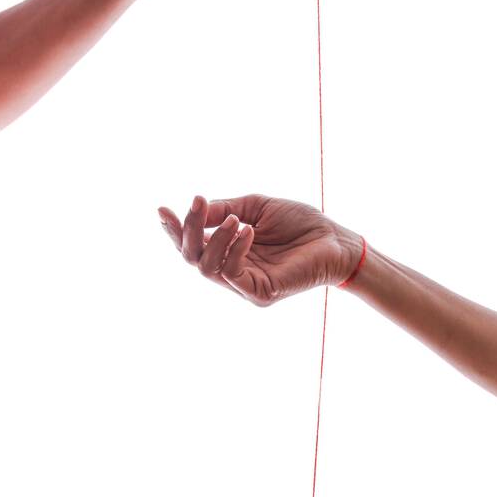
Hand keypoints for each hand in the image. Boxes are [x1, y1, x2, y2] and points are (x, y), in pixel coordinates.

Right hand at [158, 194, 364, 305]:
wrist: (335, 238)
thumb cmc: (300, 223)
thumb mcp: (255, 207)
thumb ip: (225, 210)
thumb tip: (196, 208)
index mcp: (228, 252)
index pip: (192, 247)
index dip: (174, 231)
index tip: (161, 210)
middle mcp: (232, 272)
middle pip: (192, 258)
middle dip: (189, 230)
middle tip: (198, 203)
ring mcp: (245, 286)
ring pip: (207, 268)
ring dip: (215, 238)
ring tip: (236, 220)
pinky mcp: (260, 294)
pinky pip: (233, 274)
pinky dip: (235, 250)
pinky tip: (249, 231)